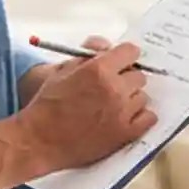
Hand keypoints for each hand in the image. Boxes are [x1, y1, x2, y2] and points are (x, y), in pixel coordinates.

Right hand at [16, 42, 158, 173]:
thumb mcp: (62, 70)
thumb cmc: (47, 105)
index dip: (124, 56)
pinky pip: (148, 118)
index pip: (131, 51)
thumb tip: (105, 49)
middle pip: (139, 76)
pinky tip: (125, 118)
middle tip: (112, 86)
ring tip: (112, 106)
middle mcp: (115, 89)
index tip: (121, 62)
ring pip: (143, 97)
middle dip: (126, 78)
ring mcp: (122, 113)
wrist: (39, 140)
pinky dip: (140, 117)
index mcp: (98, 70)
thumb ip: (87, 56)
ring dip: (131, 99)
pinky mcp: (125, 134)